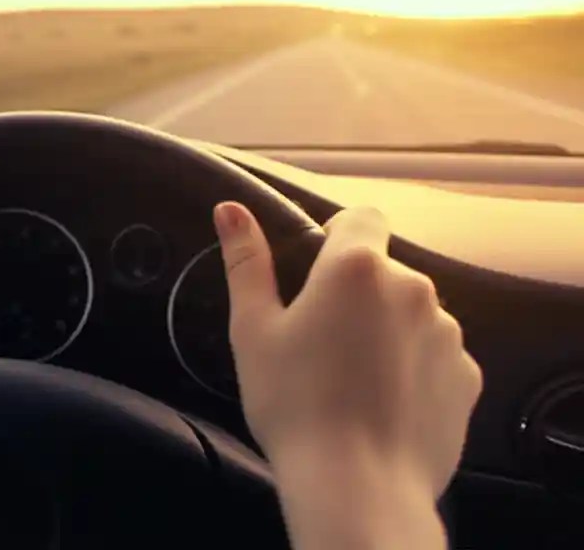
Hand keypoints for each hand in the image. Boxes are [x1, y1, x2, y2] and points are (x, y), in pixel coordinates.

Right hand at [213, 202, 481, 499]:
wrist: (357, 487)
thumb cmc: (294, 405)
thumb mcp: (253, 331)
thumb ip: (247, 262)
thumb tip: (230, 209)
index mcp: (356, 268)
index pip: (361, 218)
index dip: (337, 236)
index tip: (315, 272)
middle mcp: (412, 289)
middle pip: (383, 271)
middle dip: (356, 294)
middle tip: (318, 341)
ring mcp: (447, 333)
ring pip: (409, 314)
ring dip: (385, 330)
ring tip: (349, 379)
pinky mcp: (465, 376)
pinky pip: (434, 355)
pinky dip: (411, 368)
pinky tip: (380, 403)